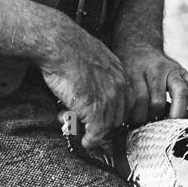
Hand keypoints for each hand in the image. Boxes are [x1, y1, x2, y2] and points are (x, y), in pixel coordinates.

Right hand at [35, 13, 128, 150]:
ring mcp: (108, 98)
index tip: (103, 119)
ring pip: (107, 126)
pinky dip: (91, 140)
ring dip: (92, 131)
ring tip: (76, 127)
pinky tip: (85, 142)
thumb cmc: (69, 48)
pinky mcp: (94, 108)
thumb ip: (98, 73)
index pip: (127, 102)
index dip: (114, 113)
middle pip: (119, 116)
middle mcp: (118, 86)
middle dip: (102, 123)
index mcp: (119, 73)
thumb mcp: (93, 57)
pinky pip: (97, 132)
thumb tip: (90, 86)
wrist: (60, 44)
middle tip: (85, 124)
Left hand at [114, 40, 187, 125]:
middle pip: (158, 99)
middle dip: (155, 118)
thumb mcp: (120, 80)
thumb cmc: (127, 70)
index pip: (140, 99)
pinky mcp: (185, 73)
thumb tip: (123, 128)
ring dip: (175, 114)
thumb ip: (124, 100)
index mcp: (137, 71)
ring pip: (179, 93)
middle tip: (151, 130)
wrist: (138, 46)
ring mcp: (174, 70)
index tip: (134, 129)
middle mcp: (157, 69)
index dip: (138, 118)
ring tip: (170, 127)